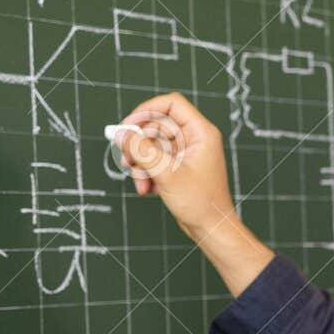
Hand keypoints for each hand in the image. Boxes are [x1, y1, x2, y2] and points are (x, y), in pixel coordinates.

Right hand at [113, 92, 273, 295]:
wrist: (210, 228)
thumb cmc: (200, 202)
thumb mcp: (166, 174)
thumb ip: (142, 151)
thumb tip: (122, 134)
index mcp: (200, 133)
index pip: (171, 105)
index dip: (147, 111)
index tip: (129, 126)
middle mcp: (194, 139)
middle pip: (156, 126)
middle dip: (139, 146)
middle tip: (128, 161)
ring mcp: (186, 153)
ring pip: (152, 145)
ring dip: (141, 164)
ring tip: (142, 184)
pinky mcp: (178, 166)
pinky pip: (155, 160)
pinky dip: (147, 172)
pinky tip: (149, 189)